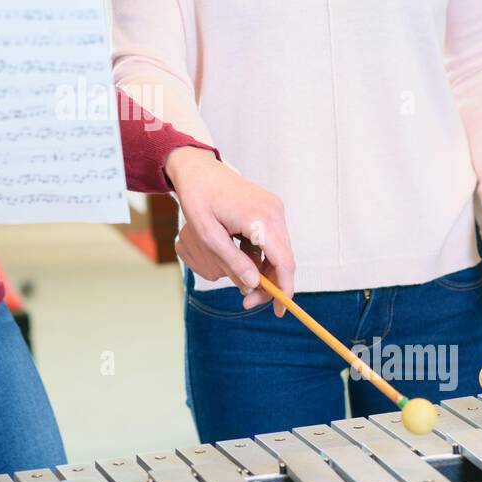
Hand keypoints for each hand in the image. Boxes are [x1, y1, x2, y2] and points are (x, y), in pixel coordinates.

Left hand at [165, 147, 294, 315]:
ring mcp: (274, 209)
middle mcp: (275, 212)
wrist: (197, 169)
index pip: (284, 262)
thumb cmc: (198, 198)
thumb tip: (255, 285)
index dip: (284, 290)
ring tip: (239, 281)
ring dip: (263, 271)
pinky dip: (260, 256)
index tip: (277, 312)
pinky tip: (239, 259)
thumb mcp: (208, 234)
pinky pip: (271, 241)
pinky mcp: (269, 209)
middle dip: (270, 285)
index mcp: (262, 219)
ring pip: (278, 252)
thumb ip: (233, 260)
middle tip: (246, 301)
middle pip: (284, 260)